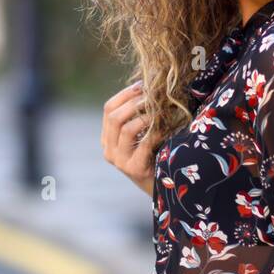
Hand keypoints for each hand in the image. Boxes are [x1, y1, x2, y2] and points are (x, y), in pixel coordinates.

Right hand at [101, 81, 158, 195]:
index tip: (143, 85)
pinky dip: (156, 132)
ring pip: (127, 129)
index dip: (125, 94)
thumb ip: (138, 117)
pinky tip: (166, 126)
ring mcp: (119, 161)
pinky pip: (144, 144)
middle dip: (135, 102)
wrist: (161, 187)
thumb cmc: (154, 156)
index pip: (108, 109)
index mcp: (107, 138)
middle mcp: (109, 149)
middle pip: (114, 117)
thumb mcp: (141, 136)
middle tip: (153, 95)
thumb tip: (149, 87)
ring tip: (159, 109)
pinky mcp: (134, 169)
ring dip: (145, 115)